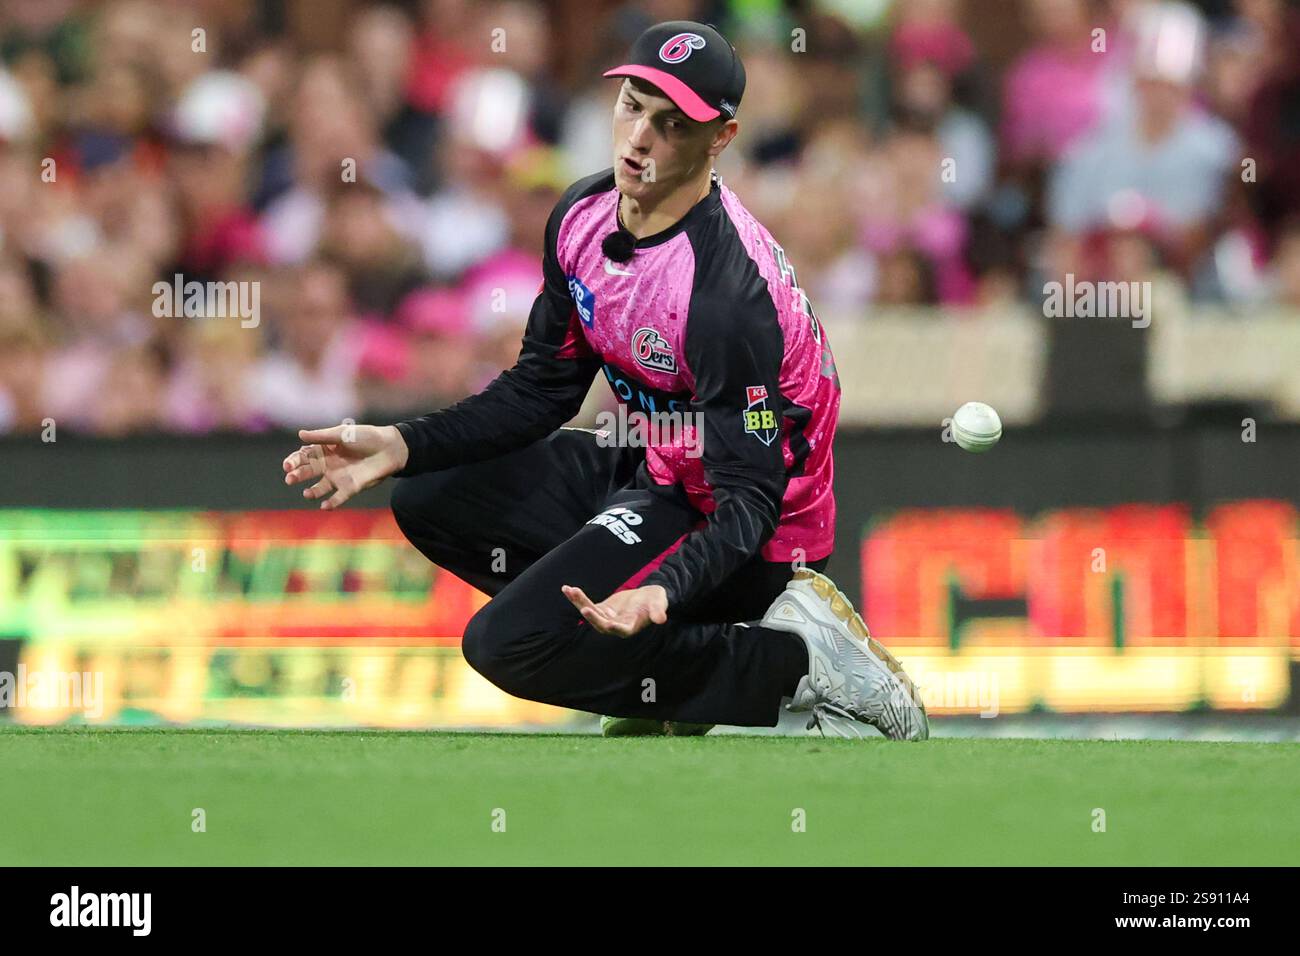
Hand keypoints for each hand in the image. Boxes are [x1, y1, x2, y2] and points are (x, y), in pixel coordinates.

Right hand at [282, 423, 409, 509]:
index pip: (302, 457)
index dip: (293, 461)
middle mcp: (327, 465)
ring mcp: (337, 477)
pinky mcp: (350, 488)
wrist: (389, 448)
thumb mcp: (342, 434)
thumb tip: (300, 434)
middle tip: (290, 479)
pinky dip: (331, 503)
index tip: (287, 465)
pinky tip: (324, 506)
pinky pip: (338, 497)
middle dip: (297, 476)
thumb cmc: (365, 437)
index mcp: (322, 450)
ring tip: (307, 494)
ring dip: (312, 492)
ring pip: (319, 488)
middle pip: (307, 472)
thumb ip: (322, 436)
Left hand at [562, 584, 667, 637]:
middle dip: (593, 617)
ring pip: (590, 612)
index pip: (622, 630)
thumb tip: (661, 619)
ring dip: (579, 602)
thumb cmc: (656, 601)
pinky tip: (567, 589)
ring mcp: (606, 617)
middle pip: (601, 624)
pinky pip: (586, 604)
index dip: (615, 627)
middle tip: (584, 609)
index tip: (609, 624)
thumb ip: (658, 611)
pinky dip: (577, 597)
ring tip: (570, 590)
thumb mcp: (659, 603)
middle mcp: (616, 625)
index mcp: (630, 626)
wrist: (647, 597)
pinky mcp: (601, 609)